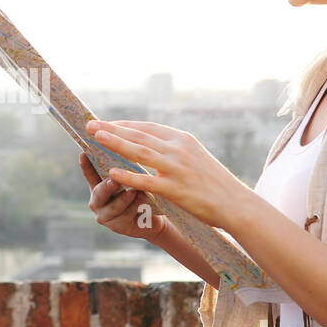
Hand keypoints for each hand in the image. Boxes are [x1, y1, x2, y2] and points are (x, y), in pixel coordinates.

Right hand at [78, 153, 166, 242]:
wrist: (151, 218)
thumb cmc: (139, 194)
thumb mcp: (132, 180)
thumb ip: (124, 171)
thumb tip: (126, 151)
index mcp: (98, 186)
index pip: (90, 174)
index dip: (86, 165)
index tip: (83, 153)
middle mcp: (97, 202)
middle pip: (99, 193)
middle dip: (107, 186)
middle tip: (114, 179)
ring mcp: (105, 216)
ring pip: (114, 207)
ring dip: (125, 198)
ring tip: (135, 191)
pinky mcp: (116, 227)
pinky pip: (125, 217)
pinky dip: (135, 208)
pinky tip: (143, 201)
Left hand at [84, 118, 248, 232]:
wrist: (235, 203)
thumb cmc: (213, 182)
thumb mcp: (195, 156)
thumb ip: (173, 148)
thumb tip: (150, 141)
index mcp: (182, 140)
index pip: (147, 128)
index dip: (124, 124)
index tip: (105, 122)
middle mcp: (178, 149)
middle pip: (139, 136)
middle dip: (112, 129)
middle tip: (90, 125)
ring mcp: (177, 169)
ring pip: (140, 152)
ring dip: (115, 143)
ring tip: (96, 138)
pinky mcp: (176, 189)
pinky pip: (147, 180)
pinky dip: (128, 175)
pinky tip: (111, 172)